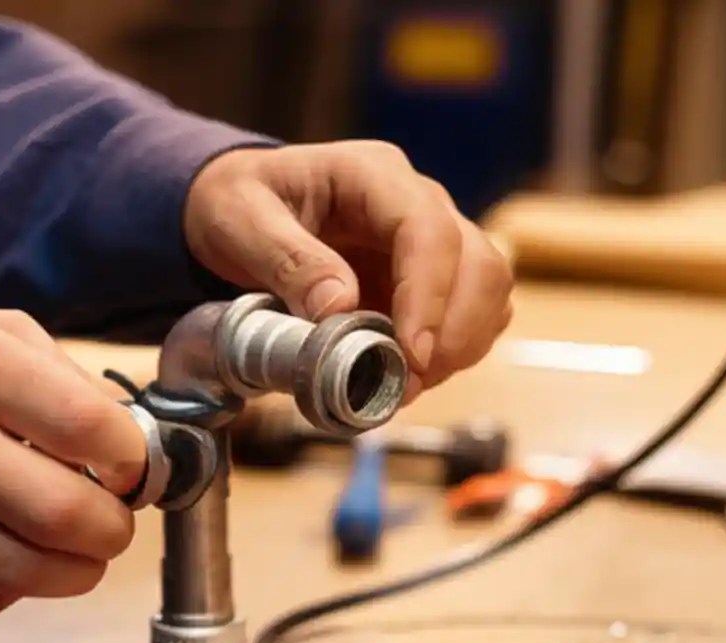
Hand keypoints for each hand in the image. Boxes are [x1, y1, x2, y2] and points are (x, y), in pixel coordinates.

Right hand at [0, 305, 144, 615]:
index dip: (133, 459)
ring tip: (75, 545)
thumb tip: (121, 430)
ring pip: (32, 573)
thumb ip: (58, 373)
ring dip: (77, 568)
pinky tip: (11, 552)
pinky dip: (14, 584)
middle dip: (115, 527)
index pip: (94, 431)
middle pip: (72, 518)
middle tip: (112, 515)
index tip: (131, 466)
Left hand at [184, 141, 513, 402]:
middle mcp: (418, 202)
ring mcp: (433, 241)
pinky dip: (453, 352)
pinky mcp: (433, 279)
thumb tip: (340, 307)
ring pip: (488, 291)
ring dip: (460, 347)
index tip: (411, 353)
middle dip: (454, 332)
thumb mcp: (239, 221)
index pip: (428, 230)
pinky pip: (473, 315)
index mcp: (372, 175)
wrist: (241, 209)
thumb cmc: (237, 203)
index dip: (429, 296)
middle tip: (407, 383)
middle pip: (478, 263)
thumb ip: (287, 260)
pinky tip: (409, 374)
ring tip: (404, 384)